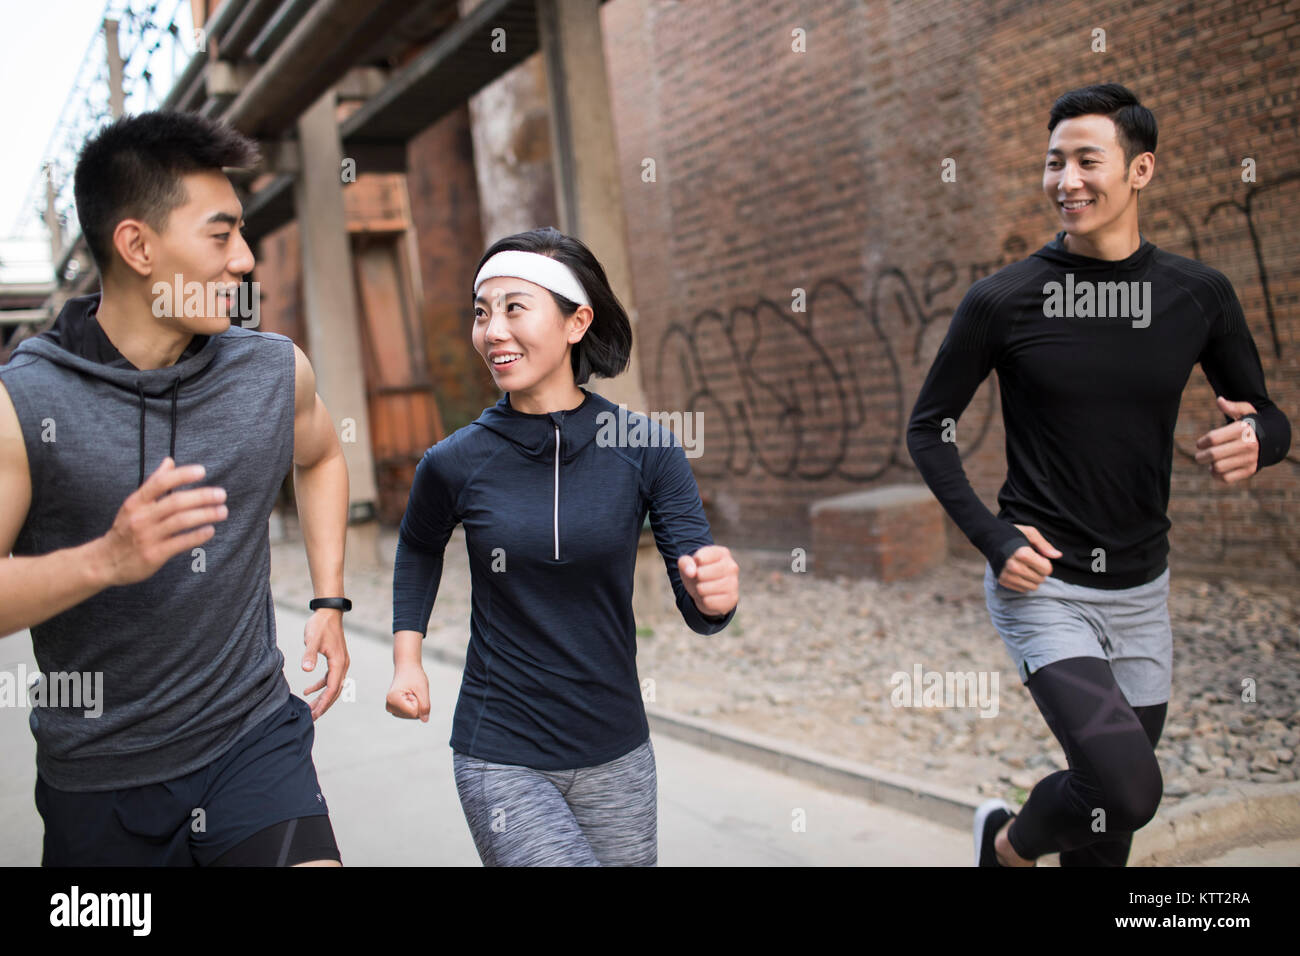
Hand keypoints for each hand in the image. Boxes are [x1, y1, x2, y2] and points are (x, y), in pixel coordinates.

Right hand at [94, 457, 226, 586]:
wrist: (106, 561)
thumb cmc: (126, 529)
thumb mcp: (134, 504)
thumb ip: (154, 483)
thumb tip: (169, 461)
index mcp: (136, 502)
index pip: (160, 483)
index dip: (182, 475)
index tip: (202, 471)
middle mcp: (141, 517)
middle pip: (176, 502)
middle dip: (202, 496)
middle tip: (222, 494)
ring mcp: (147, 536)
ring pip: (181, 521)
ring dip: (205, 515)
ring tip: (222, 511)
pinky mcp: (154, 554)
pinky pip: (180, 543)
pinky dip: (197, 536)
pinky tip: (210, 530)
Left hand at [302, 608, 349, 718]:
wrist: (329, 612)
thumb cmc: (320, 625)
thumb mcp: (312, 639)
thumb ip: (309, 655)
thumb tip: (306, 670)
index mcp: (339, 663)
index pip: (332, 689)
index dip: (323, 703)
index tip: (313, 714)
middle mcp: (343, 665)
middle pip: (335, 691)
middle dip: (324, 705)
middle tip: (311, 718)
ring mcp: (340, 663)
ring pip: (333, 686)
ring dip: (322, 698)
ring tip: (310, 709)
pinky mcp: (336, 660)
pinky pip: (330, 679)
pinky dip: (320, 686)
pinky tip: (308, 690)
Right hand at [386, 660, 429, 721]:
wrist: (406, 667)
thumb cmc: (414, 676)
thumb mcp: (423, 690)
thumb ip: (425, 706)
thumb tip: (425, 720)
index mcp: (393, 700)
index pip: (414, 712)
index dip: (419, 701)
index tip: (413, 690)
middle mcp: (389, 706)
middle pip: (413, 715)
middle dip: (417, 703)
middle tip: (412, 691)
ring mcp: (391, 709)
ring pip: (412, 715)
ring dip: (416, 704)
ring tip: (410, 693)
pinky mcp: (394, 709)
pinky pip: (410, 714)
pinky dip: (413, 705)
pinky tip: (409, 696)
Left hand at [678, 545, 738, 617]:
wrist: (708, 591)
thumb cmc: (698, 573)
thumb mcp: (687, 564)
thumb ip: (685, 563)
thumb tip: (691, 572)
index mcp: (722, 553)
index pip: (699, 558)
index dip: (693, 565)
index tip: (698, 566)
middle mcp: (731, 566)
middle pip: (701, 574)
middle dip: (696, 579)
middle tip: (700, 579)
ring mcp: (734, 583)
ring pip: (703, 589)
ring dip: (699, 590)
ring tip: (704, 588)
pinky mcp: (733, 599)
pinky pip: (708, 602)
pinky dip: (704, 601)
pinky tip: (710, 597)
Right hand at [998, 525, 1060, 592]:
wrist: (988, 538)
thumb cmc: (1013, 534)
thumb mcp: (1030, 533)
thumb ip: (1045, 545)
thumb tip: (1058, 556)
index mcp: (1022, 554)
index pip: (1046, 569)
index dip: (1046, 563)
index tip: (1039, 556)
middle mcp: (1013, 566)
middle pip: (1040, 579)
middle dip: (1040, 571)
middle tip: (1032, 562)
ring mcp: (1007, 575)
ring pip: (1033, 587)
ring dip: (1033, 578)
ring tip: (1026, 567)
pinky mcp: (1002, 581)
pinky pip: (1023, 590)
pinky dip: (1024, 582)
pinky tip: (1019, 572)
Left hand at [1194, 396, 1259, 483]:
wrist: (1274, 439)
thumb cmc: (1253, 424)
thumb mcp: (1246, 411)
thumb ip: (1232, 407)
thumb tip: (1219, 400)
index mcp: (1242, 430)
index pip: (1213, 438)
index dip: (1202, 442)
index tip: (1199, 444)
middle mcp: (1247, 445)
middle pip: (1214, 455)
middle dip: (1201, 457)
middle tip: (1199, 456)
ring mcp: (1249, 459)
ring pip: (1219, 468)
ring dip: (1210, 466)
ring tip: (1210, 462)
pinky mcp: (1250, 470)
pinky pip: (1227, 478)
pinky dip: (1218, 476)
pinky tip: (1216, 470)